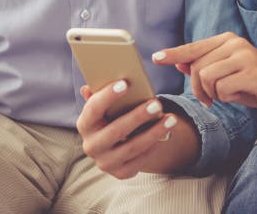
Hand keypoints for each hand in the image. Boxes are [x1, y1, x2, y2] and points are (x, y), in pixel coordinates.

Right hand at [76, 80, 196, 178]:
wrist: (117, 145)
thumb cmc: (114, 115)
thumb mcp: (108, 105)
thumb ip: (102, 93)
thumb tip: (89, 85)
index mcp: (85, 124)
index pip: (93, 108)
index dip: (107, 96)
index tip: (125, 83)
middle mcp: (91, 145)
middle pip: (116, 130)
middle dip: (138, 116)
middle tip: (157, 103)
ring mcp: (105, 162)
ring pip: (132, 147)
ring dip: (154, 132)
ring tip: (171, 119)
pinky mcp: (121, 173)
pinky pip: (140, 160)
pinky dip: (154, 146)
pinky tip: (166, 134)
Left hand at [153, 32, 256, 117]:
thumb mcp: (229, 76)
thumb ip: (205, 67)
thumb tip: (179, 62)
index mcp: (228, 40)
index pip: (194, 47)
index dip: (174, 54)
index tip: (156, 57)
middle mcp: (235, 43)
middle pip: (196, 67)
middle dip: (199, 89)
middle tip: (212, 99)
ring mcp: (244, 55)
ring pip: (206, 77)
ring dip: (214, 94)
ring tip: (231, 95)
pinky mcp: (252, 72)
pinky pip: (222, 88)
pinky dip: (229, 98)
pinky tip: (243, 95)